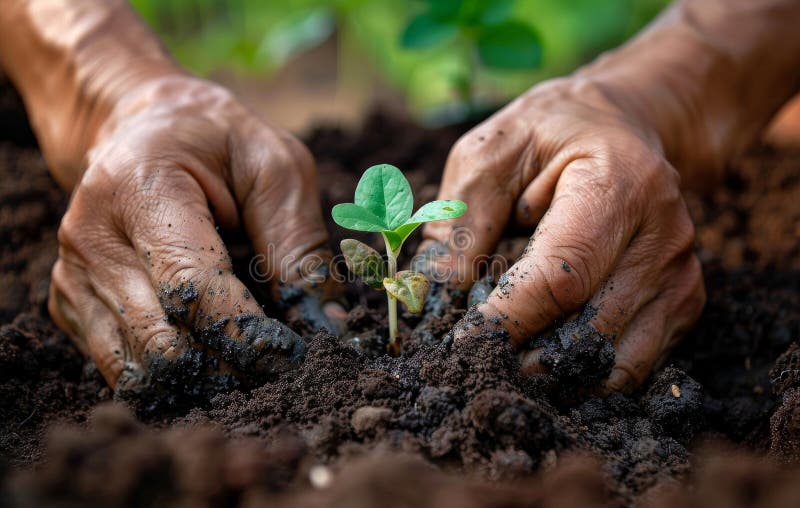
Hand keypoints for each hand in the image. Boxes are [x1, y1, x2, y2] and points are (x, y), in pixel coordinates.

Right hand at [48, 76, 337, 389]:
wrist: (142, 129)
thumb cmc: (219, 144)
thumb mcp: (276, 168)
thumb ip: (299, 244)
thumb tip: (325, 326)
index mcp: (140, 188)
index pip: (190, 285)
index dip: (245, 331)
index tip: (291, 353)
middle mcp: (93, 236)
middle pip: (162, 336)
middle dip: (228, 365)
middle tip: (276, 367)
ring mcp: (73, 274)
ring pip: (138, 365)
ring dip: (201, 378)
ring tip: (246, 365)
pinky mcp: (71, 303)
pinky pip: (120, 367)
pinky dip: (170, 377)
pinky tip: (209, 359)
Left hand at [419, 78, 705, 391]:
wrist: (624, 128)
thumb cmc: (550, 135)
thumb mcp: (493, 150)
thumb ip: (464, 216)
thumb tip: (438, 291)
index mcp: (618, 184)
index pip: (563, 274)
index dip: (510, 317)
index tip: (465, 342)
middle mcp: (663, 234)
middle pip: (591, 326)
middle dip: (527, 357)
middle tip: (479, 365)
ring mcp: (680, 273)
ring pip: (616, 359)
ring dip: (557, 378)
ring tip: (509, 369)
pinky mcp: (683, 302)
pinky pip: (635, 364)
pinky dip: (588, 377)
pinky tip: (548, 363)